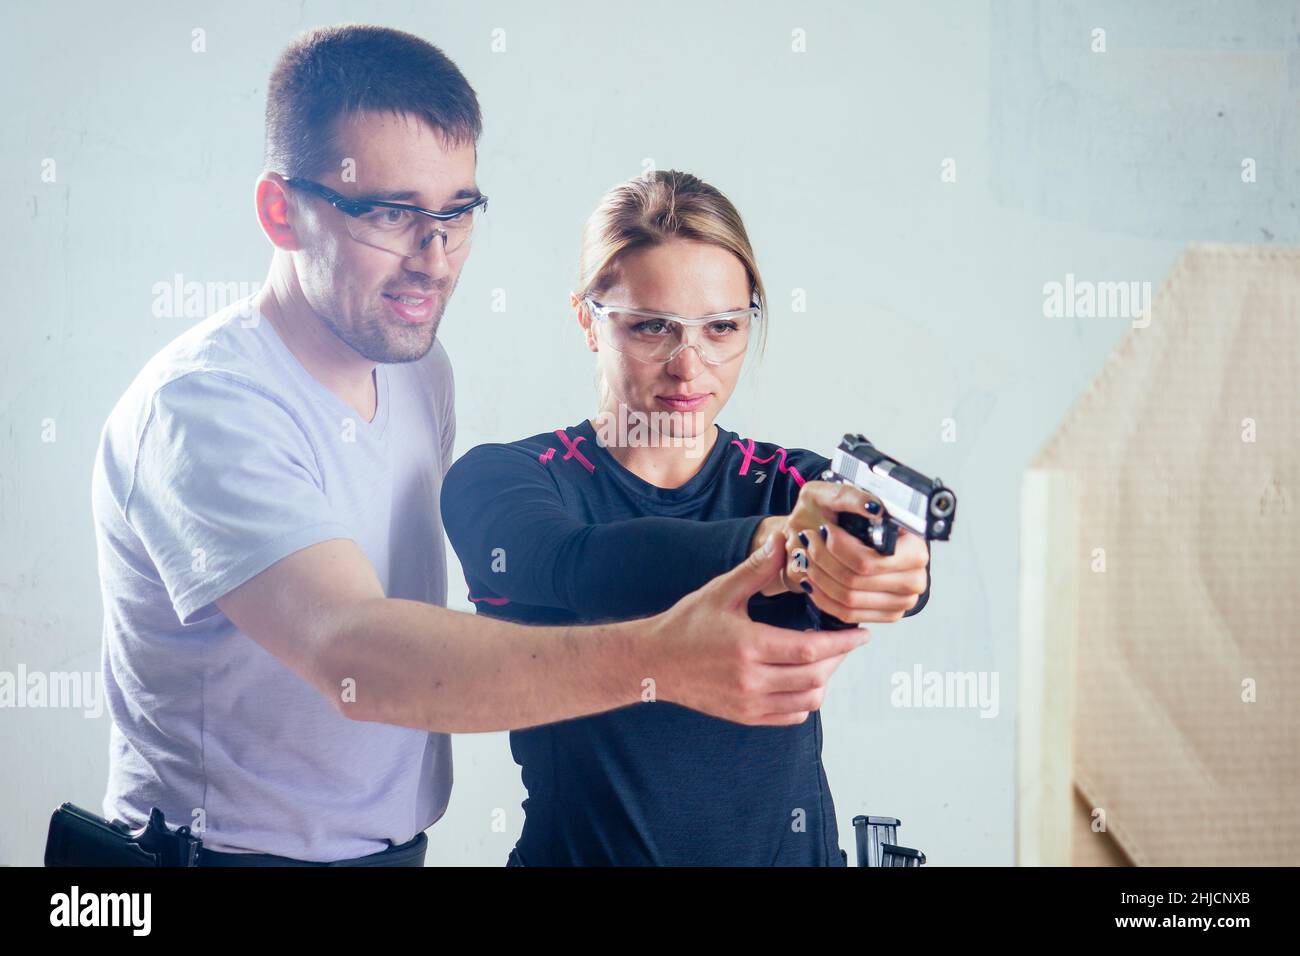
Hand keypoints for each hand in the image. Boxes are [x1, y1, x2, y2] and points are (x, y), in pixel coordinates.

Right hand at [649, 532, 870, 725]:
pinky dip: (805, 701)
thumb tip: (783, 541)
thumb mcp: (721, 591)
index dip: (842, 643)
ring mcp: (749, 702)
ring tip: (825, 659)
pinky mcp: (744, 716)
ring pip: (807, 701)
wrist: (654, 662)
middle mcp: (751, 679)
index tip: (861, 634)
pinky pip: (790, 716)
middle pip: (815, 676)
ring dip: (824, 680)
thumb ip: (757, 568)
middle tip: (844, 642)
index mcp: (749, 645)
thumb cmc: (686, 625)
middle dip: (838, 658)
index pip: (811, 650)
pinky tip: (803, 680)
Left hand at [779, 480, 929, 623]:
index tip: (823, 531)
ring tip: (808, 558)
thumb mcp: (841, 495)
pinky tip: (813, 579)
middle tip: (808, 542)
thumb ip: (855, 497)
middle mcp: (914, 578)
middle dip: (824, 560)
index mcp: (915, 548)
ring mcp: (902, 601)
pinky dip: (823, 597)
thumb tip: (874, 508)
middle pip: (856, 580)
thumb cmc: (846, 517)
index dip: (840, 548)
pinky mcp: (886, 615)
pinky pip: (848, 614)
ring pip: (849, 599)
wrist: (848, 539)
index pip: (870, 560)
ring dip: (819, 577)